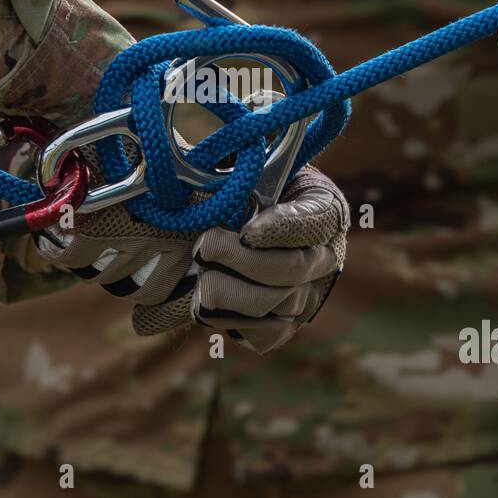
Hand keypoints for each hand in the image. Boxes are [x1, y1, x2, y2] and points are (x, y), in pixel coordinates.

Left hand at [35, 165, 347, 353]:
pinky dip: (222, 319)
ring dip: (222, 291)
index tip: (247, 228)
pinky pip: (257, 336)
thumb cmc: (241, 188)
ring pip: (268, 307)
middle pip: (289, 271)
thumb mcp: (241, 167)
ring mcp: (304, 296)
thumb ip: (220, 167)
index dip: (281, 228)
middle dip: (238, 260)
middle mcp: (323, 258)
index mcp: (322, 209)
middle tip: (203, 246)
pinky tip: (199, 300)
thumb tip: (175, 161)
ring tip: (198, 276)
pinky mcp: (281, 327)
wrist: (241, 223)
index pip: (312, 222)